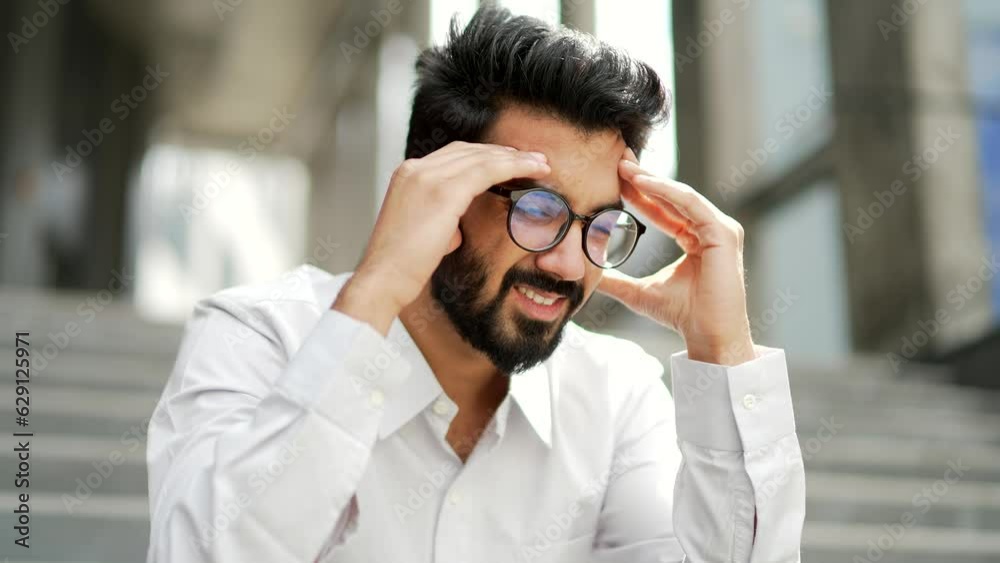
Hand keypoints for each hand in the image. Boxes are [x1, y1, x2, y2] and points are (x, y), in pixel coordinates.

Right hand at [334, 141, 549, 333]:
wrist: (382, 279)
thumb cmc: (399, 266)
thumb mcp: (421, 233)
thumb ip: (440, 221)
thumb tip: (457, 227)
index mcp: (407, 176)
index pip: (453, 155)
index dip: (484, 156)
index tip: (508, 161)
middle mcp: (415, 170)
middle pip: (468, 151)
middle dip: (502, 153)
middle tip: (531, 159)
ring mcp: (427, 178)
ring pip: (482, 157)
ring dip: (515, 158)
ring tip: (540, 163)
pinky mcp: (443, 193)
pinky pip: (487, 171)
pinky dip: (512, 167)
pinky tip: (531, 170)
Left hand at [597, 149, 754, 365]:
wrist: (707, 336)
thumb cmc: (682, 315)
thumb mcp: (639, 292)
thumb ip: (616, 281)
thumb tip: (589, 277)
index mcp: (695, 238)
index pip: (663, 208)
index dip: (638, 191)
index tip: (613, 175)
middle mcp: (710, 229)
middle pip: (671, 196)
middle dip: (643, 176)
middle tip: (617, 157)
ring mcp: (720, 229)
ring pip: (681, 196)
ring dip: (652, 180)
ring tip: (625, 167)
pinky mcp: (724, 233)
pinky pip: (692, 205)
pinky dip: (667, 192)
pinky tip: (644, 183)